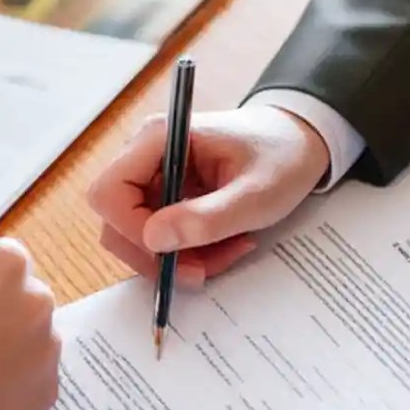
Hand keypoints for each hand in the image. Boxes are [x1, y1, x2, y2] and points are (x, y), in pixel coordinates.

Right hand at [0, 239, 60, 409]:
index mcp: (7, 263)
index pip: (5, 260)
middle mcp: (38, 302)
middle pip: (25, 301)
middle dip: (2, 315)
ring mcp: (47, 350)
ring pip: (33, 343)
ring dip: (11, 351)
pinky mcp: (46, 394)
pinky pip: (32, 383)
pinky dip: (13, 388)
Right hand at [87, 105, 331, 286]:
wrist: (301, 142)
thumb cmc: (282, 156)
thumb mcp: (255, 194)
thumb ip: (207, 217)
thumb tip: (154, 238)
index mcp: (157, 139)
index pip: (109, 192)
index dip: (131, 231)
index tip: (172, 254)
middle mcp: (145, 157)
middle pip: (116, 221)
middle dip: (156, 255)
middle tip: (200, 271)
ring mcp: (153, 179)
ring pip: (138, 236)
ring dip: (175, 259)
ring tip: (223, 255)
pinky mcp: (166, 197)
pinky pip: (160, 237)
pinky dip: (188, 254)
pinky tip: (222, 247)